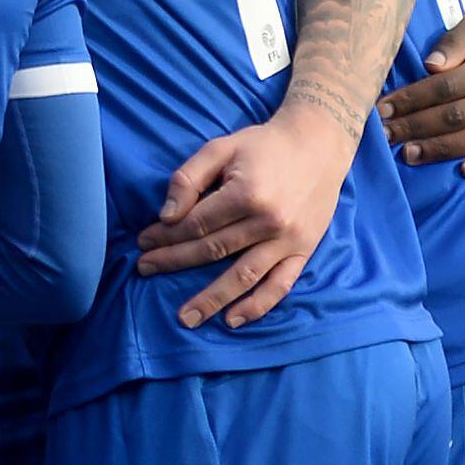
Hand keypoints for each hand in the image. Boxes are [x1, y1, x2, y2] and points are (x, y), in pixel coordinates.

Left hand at [135, 108, 357, 327]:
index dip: (165, 236)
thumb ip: (189, 177)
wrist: (320, 144)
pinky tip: (232, 320)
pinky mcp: (303, 250)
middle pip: (211, 250)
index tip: (143, 243)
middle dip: (173, 262)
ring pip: (242, 276)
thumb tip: (166, 216)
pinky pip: (280, 285)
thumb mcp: (221, 148)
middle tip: (146, 270)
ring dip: (211, 299)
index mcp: (246, 194)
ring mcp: (288, 240)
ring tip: (184, 318)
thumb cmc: (264, 146)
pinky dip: (257, 305)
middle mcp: (268, 222)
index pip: (195, 224)